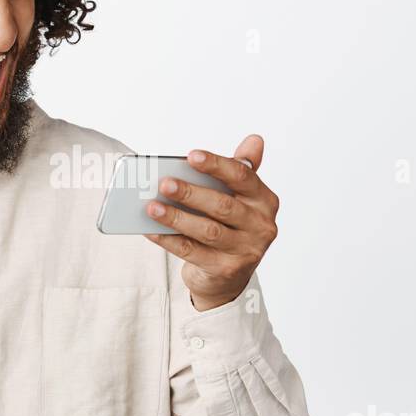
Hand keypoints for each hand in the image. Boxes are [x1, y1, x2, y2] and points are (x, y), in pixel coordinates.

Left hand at [142, 135, 279, 310]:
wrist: (229, 275)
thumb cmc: (230, 226)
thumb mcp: (238, 197)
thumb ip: (241, 169)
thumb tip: (255, 139)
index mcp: (264, 201)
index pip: (243, 177)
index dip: (216, 165)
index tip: (191, 156)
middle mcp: (261, 226)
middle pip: (223, 205)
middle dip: (191, 193)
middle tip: (164, 183)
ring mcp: (246, 250)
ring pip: (207, 231)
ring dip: (176, 218)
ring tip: (151, 207)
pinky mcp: (226, 270)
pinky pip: (192, 252)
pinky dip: (168, 239)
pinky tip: (150, 229)